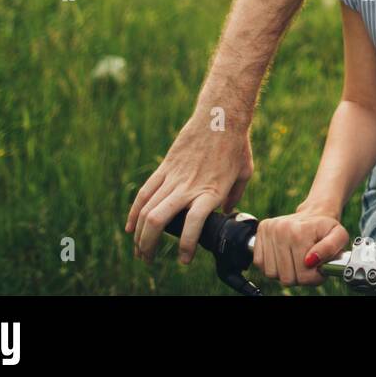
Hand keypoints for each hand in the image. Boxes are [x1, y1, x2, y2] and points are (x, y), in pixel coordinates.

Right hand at [126, 117, 253, 264]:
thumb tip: (228, 210)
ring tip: (139, 249)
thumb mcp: (244, 173)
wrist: (219, 116)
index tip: (185, 259)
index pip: (194, 225)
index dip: (187, 246)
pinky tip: (131, 227)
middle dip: (149, 245)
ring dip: (140, 233)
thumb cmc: (236, 145)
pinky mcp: (165, 168)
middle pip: (159, 220)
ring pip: (147, 209)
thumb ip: (235, 196)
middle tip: (149, 260)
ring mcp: (174, 177)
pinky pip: (145, 192)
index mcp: (211, 192)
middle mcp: (189, 187)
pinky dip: (134, 212)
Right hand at [252, 211, 348, 286]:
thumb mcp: (340, 236)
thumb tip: (310, 260)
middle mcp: (280, 230)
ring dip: (284, 272)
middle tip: (308, 265)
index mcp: (299, 232)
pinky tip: (283, 257)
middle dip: (299, 276)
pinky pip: (260, 264)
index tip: (319, 269)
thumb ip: (330, 248)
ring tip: (295, 260)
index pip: (302, 275)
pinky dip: (272, 265)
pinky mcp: (260, 232)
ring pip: (271, 274)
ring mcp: (268, 230)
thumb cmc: (326, 228)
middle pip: (286, 277)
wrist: (315, 212)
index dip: (313, 277)